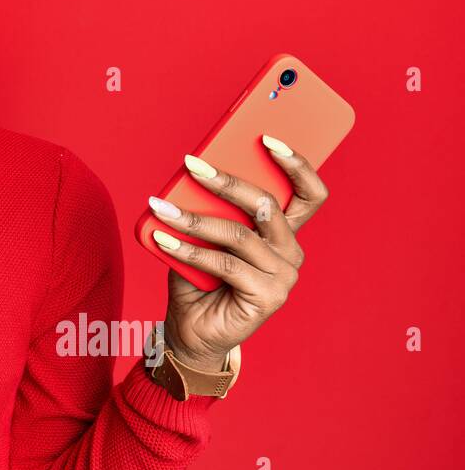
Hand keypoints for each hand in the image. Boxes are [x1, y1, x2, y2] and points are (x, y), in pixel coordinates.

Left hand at [148, 135, 329, 371]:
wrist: (192, 332)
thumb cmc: (199, 279)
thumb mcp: (204, 237)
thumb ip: (208, 209)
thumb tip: (189, 175)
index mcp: (282, 233)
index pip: (308, 193)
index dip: (296, 164)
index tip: (267, 138)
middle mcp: (290, 252)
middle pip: (267, 205)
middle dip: (227, 181)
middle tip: (192, 164)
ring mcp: (283, 276)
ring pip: (238, 234)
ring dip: (194, 218)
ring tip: (160, 208)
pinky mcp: (268, 297)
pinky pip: (223, 263)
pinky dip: (188, 249)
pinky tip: (162, 238)